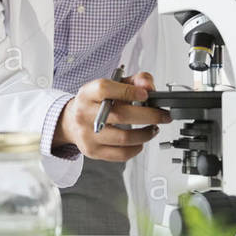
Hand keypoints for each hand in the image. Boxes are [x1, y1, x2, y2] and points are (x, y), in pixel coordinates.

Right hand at [55, 71, 171, 160]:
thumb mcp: (112, 85)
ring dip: (146, 134)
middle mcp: (84, 114)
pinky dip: (136, 148)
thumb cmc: (96, 102)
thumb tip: (149, 87)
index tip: (146, 95)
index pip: (105, 89)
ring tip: (153, 129)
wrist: (71, 122)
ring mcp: (87, 135)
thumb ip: (134, 81)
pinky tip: (140, 141)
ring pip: (124, 138)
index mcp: (87, 94)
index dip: (128, 91)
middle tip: (163, 116)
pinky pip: (121, 154)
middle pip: (121, 115)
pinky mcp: (93, 151)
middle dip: (149, 116)